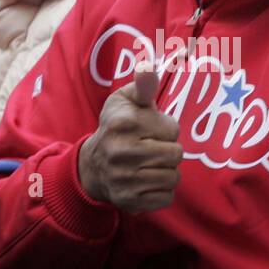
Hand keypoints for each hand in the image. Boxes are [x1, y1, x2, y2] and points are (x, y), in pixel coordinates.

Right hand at [78, 67, 181, 211]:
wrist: (92, 167)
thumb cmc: (117, 128)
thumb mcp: (125, 101)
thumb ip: (142, 85)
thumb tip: (148, 68)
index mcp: (122, 124)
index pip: (172, 129)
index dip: (166, 128)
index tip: (151, 129)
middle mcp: (121, 152)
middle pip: (176, 154)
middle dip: (169, 150)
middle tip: (153, 148)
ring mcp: (124, 179)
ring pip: (174, 177)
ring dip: (167, 171)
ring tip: (151, 164)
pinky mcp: (129, 201)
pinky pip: (166, 198)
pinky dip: (162, 190)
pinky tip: (147, 181)